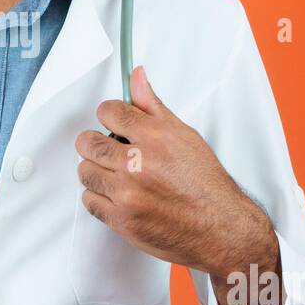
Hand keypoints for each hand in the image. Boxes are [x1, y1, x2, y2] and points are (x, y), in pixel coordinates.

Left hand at [74, 65, 276, 279]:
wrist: (219, 227)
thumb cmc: (205, 184)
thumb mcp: (184, 135)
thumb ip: (152, 105)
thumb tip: (137, 76)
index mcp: (155, 138)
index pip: (108, 111)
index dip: (109, 115)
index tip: (113, 122)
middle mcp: (138, 164)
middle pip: (87, 143)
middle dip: (97, 144)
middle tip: (111, 150)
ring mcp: (127, 193)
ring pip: (85, 172)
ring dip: (97, 172)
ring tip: (117, 175)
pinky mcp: (122, 220)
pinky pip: (89, 201)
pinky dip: (100, 198)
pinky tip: (118, 195)